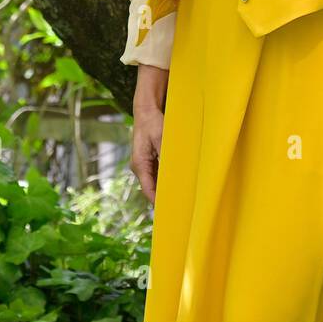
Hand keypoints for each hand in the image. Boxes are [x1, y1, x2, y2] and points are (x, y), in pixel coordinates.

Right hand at [129, 65, 168, 204]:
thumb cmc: (153, 122)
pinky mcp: (150, 159)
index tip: (171, 212)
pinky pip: (158, 174)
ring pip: (156, 182)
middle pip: (153, 188)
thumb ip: (168, 156)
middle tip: (181, 207)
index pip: (149, 191)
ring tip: (183, 197)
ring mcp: (144, 164)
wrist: (146, 109)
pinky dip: (167, 178)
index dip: (159, 203)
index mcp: (140, 164)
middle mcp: (140, 167)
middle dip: (166, 197)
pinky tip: (180, 181)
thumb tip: (176, 173)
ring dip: (167, 187)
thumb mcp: (163, 138)